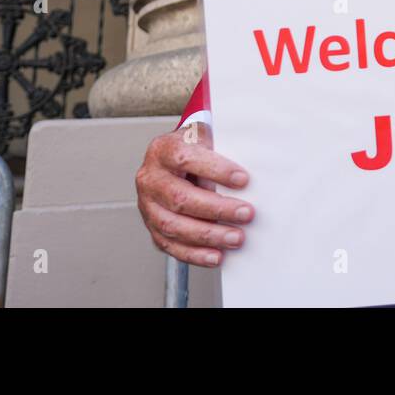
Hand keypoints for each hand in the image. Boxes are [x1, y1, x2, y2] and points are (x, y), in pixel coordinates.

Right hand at [134, 122, 254, 266]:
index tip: (243, 179)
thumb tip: (246, 180)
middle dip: (217, 209)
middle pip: (180, 198)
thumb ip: (220, 153)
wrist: (173, 157)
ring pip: (173, 225)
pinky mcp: (151, 226)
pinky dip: (194, 254)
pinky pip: (169, 245)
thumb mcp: (205, 139)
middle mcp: (150, 178)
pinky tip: (216, 255)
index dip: (216, 170)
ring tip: (236, 238)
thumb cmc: (194, 149)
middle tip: (246, 213)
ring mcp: (147, 204)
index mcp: (164, 150)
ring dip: (208, 235)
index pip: (187, 160)